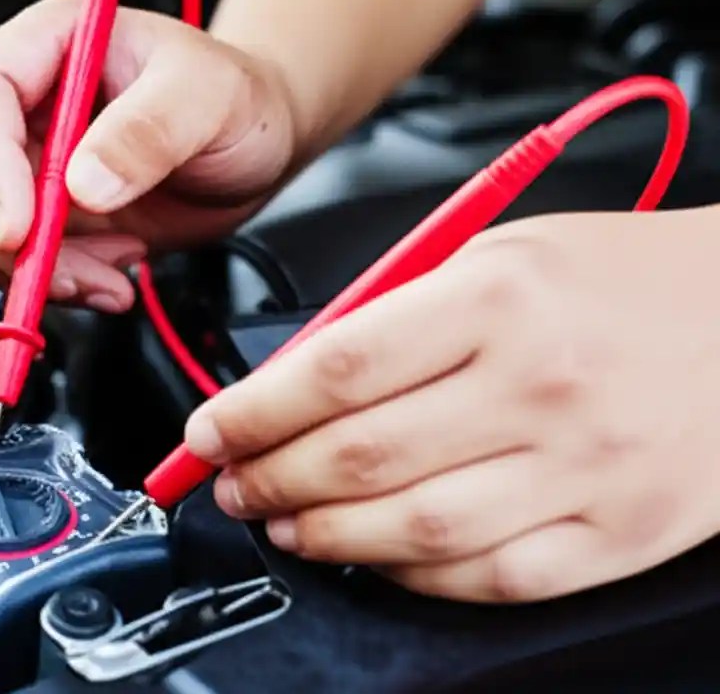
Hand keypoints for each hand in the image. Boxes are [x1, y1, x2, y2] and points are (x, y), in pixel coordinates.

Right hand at [0, 0, 303, 312]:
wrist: (256, 147)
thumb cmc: (236, 100)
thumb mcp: (210, 99)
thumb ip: (149, 132)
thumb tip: (83, 185)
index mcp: (50, 45)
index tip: (20, 229)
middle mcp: (25, 102)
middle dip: (13, 238)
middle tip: (73, 271)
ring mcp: (27, 163)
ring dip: (36, 271)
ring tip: (112, 275)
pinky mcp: (41, 216)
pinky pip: (9, 262)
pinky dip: (53, 284)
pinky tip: (110, 276)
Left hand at [183, 207, 719, 602]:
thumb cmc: (623, 278)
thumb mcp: (500, 254)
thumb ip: (397, 314)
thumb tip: (295, 381)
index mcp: (502, 299)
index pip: (336, 368)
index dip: (251, 411)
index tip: (209, 431)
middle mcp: (542, 387)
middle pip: (360, 456)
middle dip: (270, 479)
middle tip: (233, 484)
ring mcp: (585, 470)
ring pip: (414, 530)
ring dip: (326, 536)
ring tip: (287, 524)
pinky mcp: (618, 533)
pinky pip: (491, 577)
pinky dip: (415, 577)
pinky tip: (378, 556)